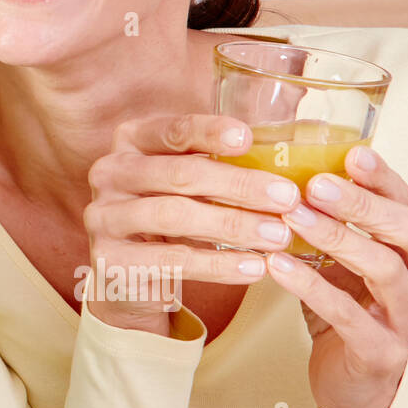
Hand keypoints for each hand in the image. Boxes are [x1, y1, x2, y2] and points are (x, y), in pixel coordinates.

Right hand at [83, 114, 302, 335]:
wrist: (129, 278)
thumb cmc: (172, 218)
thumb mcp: (187, 183)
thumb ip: (222, 160)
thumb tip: (304, 137)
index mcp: (131, 142)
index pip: (172, 129)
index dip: (209, 132)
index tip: (249, 139)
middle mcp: (110, 172)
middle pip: (179, 173)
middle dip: (238, 184)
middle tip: (287, 197)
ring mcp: (103, 216)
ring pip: (174, 215)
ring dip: (233, 224)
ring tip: (279, 235)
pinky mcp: (109, 259)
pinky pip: (170, 260)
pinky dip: (217, 264)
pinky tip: (254, 268)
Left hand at [267, 146, 407, 407]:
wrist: (351, 382)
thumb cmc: (342, 307)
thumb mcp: (336, 260)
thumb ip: (323, 221)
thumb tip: (277, 171)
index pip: (406, 204)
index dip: (383, 178)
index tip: (353, 153)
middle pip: (407, 232)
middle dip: (363, 204)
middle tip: (316, 184)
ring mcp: (403, 317)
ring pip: (383, 270)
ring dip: (337, 239)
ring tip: (292, 218)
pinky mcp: (379, 351)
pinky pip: (349, 315)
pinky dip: (311, 287)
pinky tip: (276, 266)